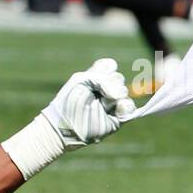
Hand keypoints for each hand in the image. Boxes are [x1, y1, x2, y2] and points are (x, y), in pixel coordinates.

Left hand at [0, 58, 134, 178]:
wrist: (63, 125)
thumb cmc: (68, 101)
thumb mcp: (81, 80)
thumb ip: (103, 79)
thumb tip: (121, 95)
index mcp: (96, 79)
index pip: (110, 67)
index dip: (106, 71)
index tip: (94, 78)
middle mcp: (105, 91)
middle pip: (119, 78)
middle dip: (110, 83)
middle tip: (97, 93)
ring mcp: (111, 105)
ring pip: (125, 92)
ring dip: (116, 94)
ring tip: (103, 104)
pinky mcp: (116, 119)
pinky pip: (129, 109)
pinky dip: (126, 107)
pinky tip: (118, 108)